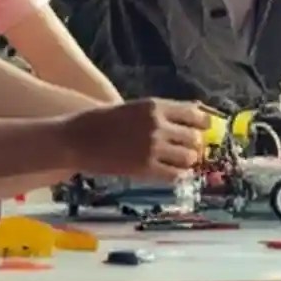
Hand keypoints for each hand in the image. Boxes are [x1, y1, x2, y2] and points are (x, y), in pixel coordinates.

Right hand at [59, 98, 209, 181]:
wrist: (76, 139)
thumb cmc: (102, 121)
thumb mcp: (134, 107)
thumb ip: (161, 111)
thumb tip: (193, 109)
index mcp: (155, 106)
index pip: (195, 114)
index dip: (203, 123)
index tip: (203, 129)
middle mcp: (158, 125)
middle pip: (194, 137)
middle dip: (194, 144)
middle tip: (188, 149)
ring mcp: (153, 147)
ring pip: (189, 157)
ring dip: (186, 161)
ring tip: (178, 161)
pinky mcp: (145, 168)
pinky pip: (174, 175)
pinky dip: (176, 175)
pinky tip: (170, 173)